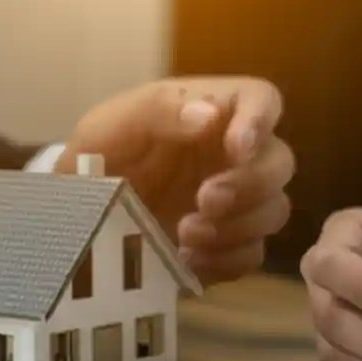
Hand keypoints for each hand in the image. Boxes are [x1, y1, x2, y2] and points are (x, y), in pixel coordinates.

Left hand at [58, 77, 294, 284]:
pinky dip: (225, 260)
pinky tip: (188, 259)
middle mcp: (235, 156)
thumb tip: (208, 114)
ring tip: (185, 233)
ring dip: (239, 226)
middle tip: (206, 200)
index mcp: (215, 112)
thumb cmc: (102, 152)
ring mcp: (236, 203)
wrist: (81, 209)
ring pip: (273, 211)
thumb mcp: (113, 124)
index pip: (260, 100)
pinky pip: (251, 254)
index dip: (261, 121)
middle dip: (250, 184)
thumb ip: (159, 111)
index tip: (238, 148)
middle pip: (279, 163)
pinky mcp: (226, 246)